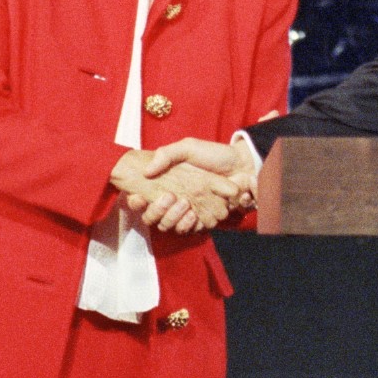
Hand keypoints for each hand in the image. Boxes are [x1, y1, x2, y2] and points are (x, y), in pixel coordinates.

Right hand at [111, 152, 241, 232]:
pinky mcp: (206, 218)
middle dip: (157, 211)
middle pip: (156, 218)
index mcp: (168, 185)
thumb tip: (146, 171)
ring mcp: (191, 211)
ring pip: (172, 226)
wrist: (241, 164)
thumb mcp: (187, 148)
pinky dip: (190, 223)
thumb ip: (166, 155)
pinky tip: (193, 213)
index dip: (136, 202)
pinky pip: (193, 229)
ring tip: (184, 204)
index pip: (143, 200)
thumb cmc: (213, 155)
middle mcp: (176, 201)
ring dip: (173, 218)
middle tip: (169, 197)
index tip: (137, 197)